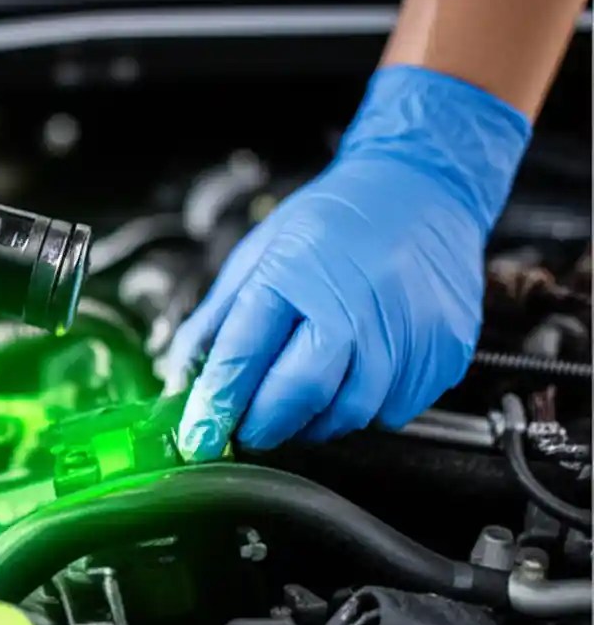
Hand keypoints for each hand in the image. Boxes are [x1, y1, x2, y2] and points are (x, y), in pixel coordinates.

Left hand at [163, 66, 530, 461]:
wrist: (423, 189)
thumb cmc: (337, 219)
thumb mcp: (259, 253)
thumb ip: (216, 320)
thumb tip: (181, 378)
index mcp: (295, 270)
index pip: (245, 352)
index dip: (216, 403)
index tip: (198, 435)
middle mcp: (356, 300)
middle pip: (301, 393)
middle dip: (263, 425)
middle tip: (247, 429)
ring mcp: (407, 328)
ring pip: (349, 413)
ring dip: (314, 421)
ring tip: (301, 396)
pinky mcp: (443, 352)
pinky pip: (394, 411)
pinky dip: (364, 410)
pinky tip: (354, 378)